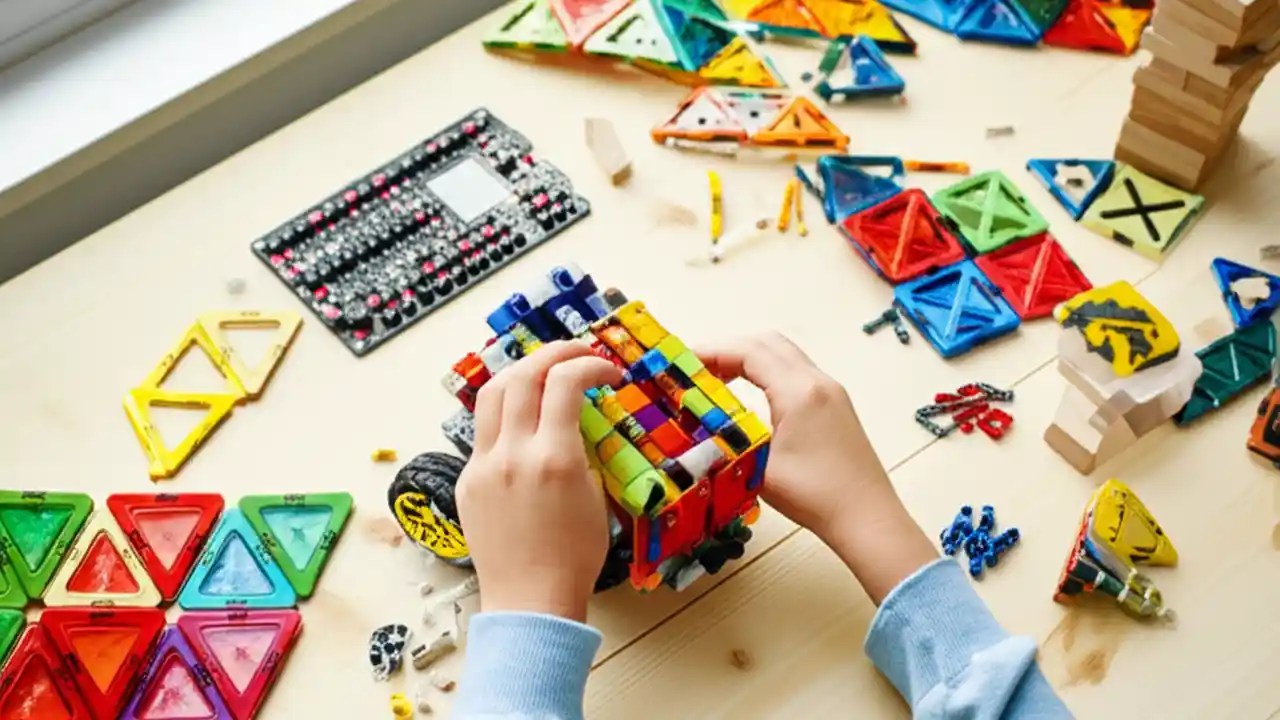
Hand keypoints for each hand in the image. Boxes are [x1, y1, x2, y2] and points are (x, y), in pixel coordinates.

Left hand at [457, 341, 622, 621]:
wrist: (531, 601)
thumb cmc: (575, 557)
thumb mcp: (594, 495)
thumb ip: (581, 449)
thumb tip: (575, 419)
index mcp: (552, 458)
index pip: (565, 382)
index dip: (589, 364)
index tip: (607, 371)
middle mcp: (512, 454)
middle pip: (522, 374)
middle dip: (554, 353)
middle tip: (577, 354)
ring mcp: (483, 466)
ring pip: (492, 394)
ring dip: (521, 373)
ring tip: (543, 373)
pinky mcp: (467, 480)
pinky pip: (483, 432)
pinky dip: (506, 414)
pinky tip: (523, 421)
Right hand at [699, 332, 935, 602]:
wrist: (868, 517)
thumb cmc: (815, 497)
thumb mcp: (758, 470)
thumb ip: (724, 443)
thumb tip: (689, 431)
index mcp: (799, 392)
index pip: (749, 352)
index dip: (713, 351)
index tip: (683, 362)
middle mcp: (818, 381)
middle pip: (767, 343)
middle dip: (728, 349)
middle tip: (697, 369)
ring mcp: (831, 391)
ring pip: (784, 355)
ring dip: (749, 359)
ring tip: (717, 380)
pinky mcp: (836, 404)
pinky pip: (796, 372)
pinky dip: (768, 372)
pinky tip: (750, 395)